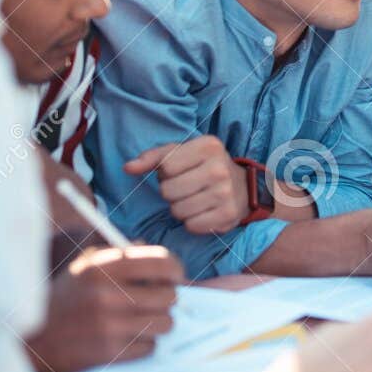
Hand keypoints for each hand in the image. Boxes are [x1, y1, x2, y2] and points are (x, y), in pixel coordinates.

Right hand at [25, 246, 182, 371]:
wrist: (31, 339)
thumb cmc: (63, 299)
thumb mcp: (84, 267)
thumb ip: (121, 255)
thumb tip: (157, 255)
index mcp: (102, 267)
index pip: (161, 262)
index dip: (176, 269)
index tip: (175, 277)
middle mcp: (107, 295)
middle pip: (169, 296)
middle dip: (166, 299)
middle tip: (155, 301)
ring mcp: (109, 326)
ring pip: (164, 323)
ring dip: (157, 323)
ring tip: (139, 320)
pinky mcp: (109, 353)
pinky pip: (149, 347)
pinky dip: (143, 344)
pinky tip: (125, 338)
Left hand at [126, 137, 250, 233]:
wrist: (244, 187)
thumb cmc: (205, 167)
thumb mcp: (183, 153)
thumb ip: (153, 157)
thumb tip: (128, 168)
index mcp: (207, 146)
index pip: (165, 167)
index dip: (165, 173)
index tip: (179, 172)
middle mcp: (219, 168)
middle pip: (168, 191)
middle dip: (171, 193)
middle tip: (186, 188)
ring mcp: (225, 193)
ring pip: (177, 211)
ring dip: (180, 208)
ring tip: (194, 199)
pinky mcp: (228, 214)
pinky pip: (191, 225)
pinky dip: (193, 222)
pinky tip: (203, 211)